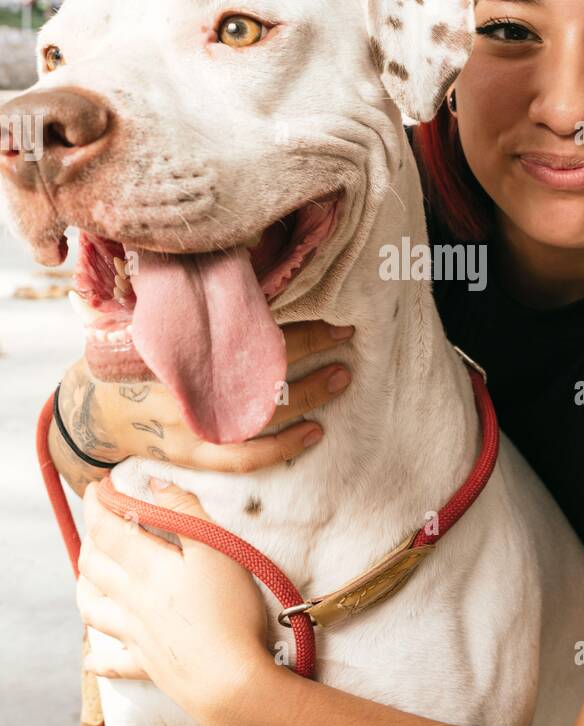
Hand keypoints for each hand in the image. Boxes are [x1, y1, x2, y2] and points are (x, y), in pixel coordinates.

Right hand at [59, 320, 353, 472]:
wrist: (94, 410)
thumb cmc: (133, 357)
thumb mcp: (156, 323)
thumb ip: (197, 309)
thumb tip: (252, 268)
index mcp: (183, 346)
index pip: (249, 333)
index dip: (296, 324)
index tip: (331, 312)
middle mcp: (189, 385)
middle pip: (263, 366)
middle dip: (312, 348)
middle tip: (347, 334)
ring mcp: (193, 424)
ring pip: (264, 412)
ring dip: (309, 393)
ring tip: (343, 376)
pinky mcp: (195, 454)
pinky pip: (248, 457)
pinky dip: (286, 445)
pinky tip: (316, 432)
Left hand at [78, 478, 271, 725]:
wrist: (230, 681)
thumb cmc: (230, 612)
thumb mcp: (218, 550)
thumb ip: (185, 512)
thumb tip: (155, 484)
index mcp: (146, 567)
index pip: (107, 529)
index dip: (98, 504)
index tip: (97, 488)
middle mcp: (131, 600)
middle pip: (93, 566)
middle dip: (90, 539)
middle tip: (99, 524)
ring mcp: (135, 636)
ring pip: (93, 609)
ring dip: (84, 587)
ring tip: (89, 576)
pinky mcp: (146, 666)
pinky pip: (112, 663)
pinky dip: (98, 658)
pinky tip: (93, 658)